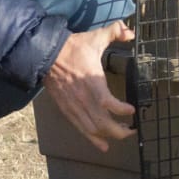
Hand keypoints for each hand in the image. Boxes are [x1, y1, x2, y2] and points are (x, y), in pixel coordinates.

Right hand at [42, 20, 136, 151]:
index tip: (132, 111)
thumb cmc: (73, 48)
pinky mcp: (67, 111)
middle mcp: (84, 99)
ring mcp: (74, 107)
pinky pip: (81, 129)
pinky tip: (103, 146)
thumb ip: (115, 32)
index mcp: (92, 82)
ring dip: (109, 136)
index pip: (108, 103)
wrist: (45, 56)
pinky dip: (93, 139)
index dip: (121, 110)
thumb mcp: (95, 37)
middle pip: (103, 123)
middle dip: (120, 131)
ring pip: (93, 129)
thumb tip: (130, 32)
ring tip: (123, 135)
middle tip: (133, 130)